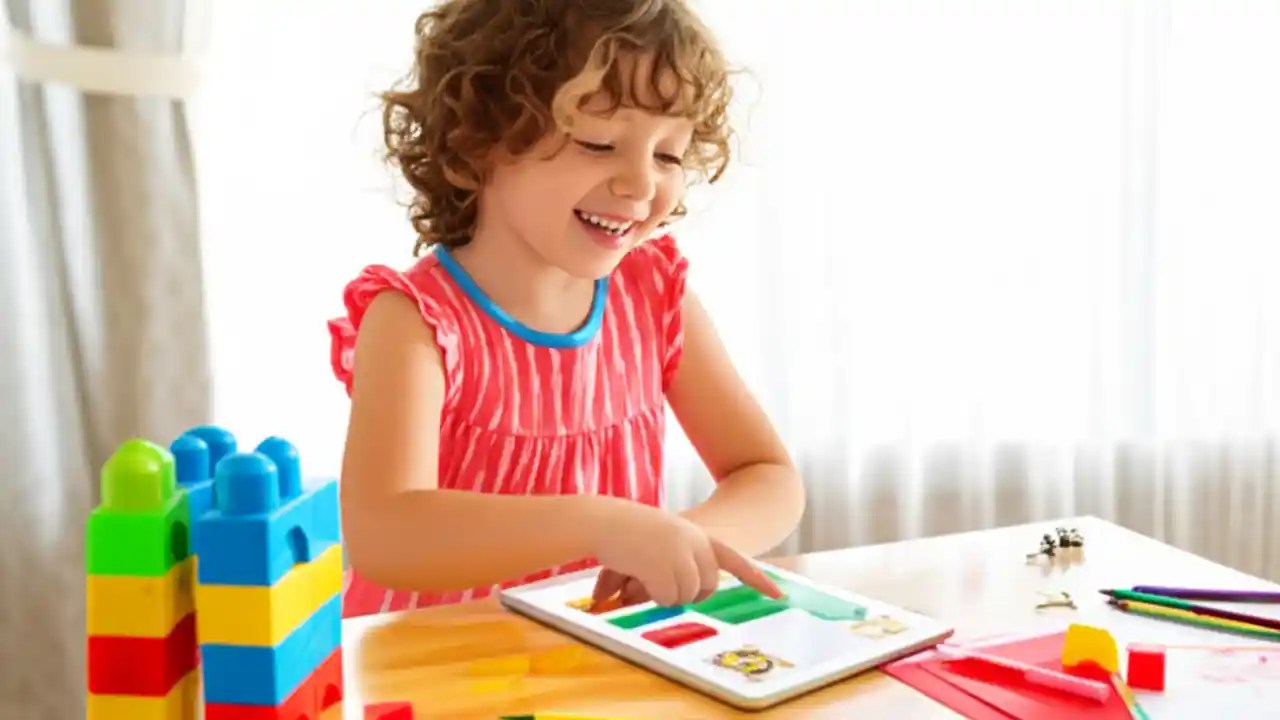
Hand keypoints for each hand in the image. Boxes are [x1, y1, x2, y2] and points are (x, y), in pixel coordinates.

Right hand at [590, 501, 782, 606]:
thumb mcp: (662, 543)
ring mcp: (684, 554)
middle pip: (706, 588)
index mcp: (699, 537)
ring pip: (686, 595)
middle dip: (686, 593)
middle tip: (658, 583)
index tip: (779, 596)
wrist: (604, 519)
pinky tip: (637, 574)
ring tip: (642, 571)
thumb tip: (687, 594)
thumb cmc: (626, 533)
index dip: (757, 579)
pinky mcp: (668, 565)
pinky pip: (668, 597)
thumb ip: (679, 565)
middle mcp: (697, 544)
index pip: (736, 560)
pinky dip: (652, 593)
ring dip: (663, 592)